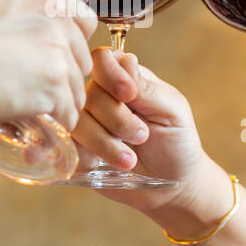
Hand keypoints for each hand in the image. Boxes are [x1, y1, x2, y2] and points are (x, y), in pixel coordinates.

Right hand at [0, 0, 97, 128]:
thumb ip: (14, 6)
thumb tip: (22, 20)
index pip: (80, 19)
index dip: (66, 44)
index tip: (48, 60)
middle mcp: (55, 13)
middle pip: (81, 56)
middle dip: (61, 76)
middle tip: (32, 90)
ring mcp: (57, 48)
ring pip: (76, 87)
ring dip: (56, 102)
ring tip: (26, 109)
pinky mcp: (53, 84)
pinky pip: (69, 113)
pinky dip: (53, 123)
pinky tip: (32, 122)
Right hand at [71, 48, 228, 223]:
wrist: (173, 185)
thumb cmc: (178, 141)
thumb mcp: (171, 111)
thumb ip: (146, 87)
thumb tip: (125, 60)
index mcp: (124, 78)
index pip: (102, 60)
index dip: (110, 75)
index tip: (129, 95)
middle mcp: (100, 96)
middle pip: (89, 94)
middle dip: (116, 119)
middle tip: (142, 136)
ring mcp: (86, 122)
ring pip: (76, 122)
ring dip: (104, 143)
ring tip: (129, 161)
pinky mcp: (77, 149)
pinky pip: (67, 147)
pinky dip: (87, 158)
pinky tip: (103, 165)